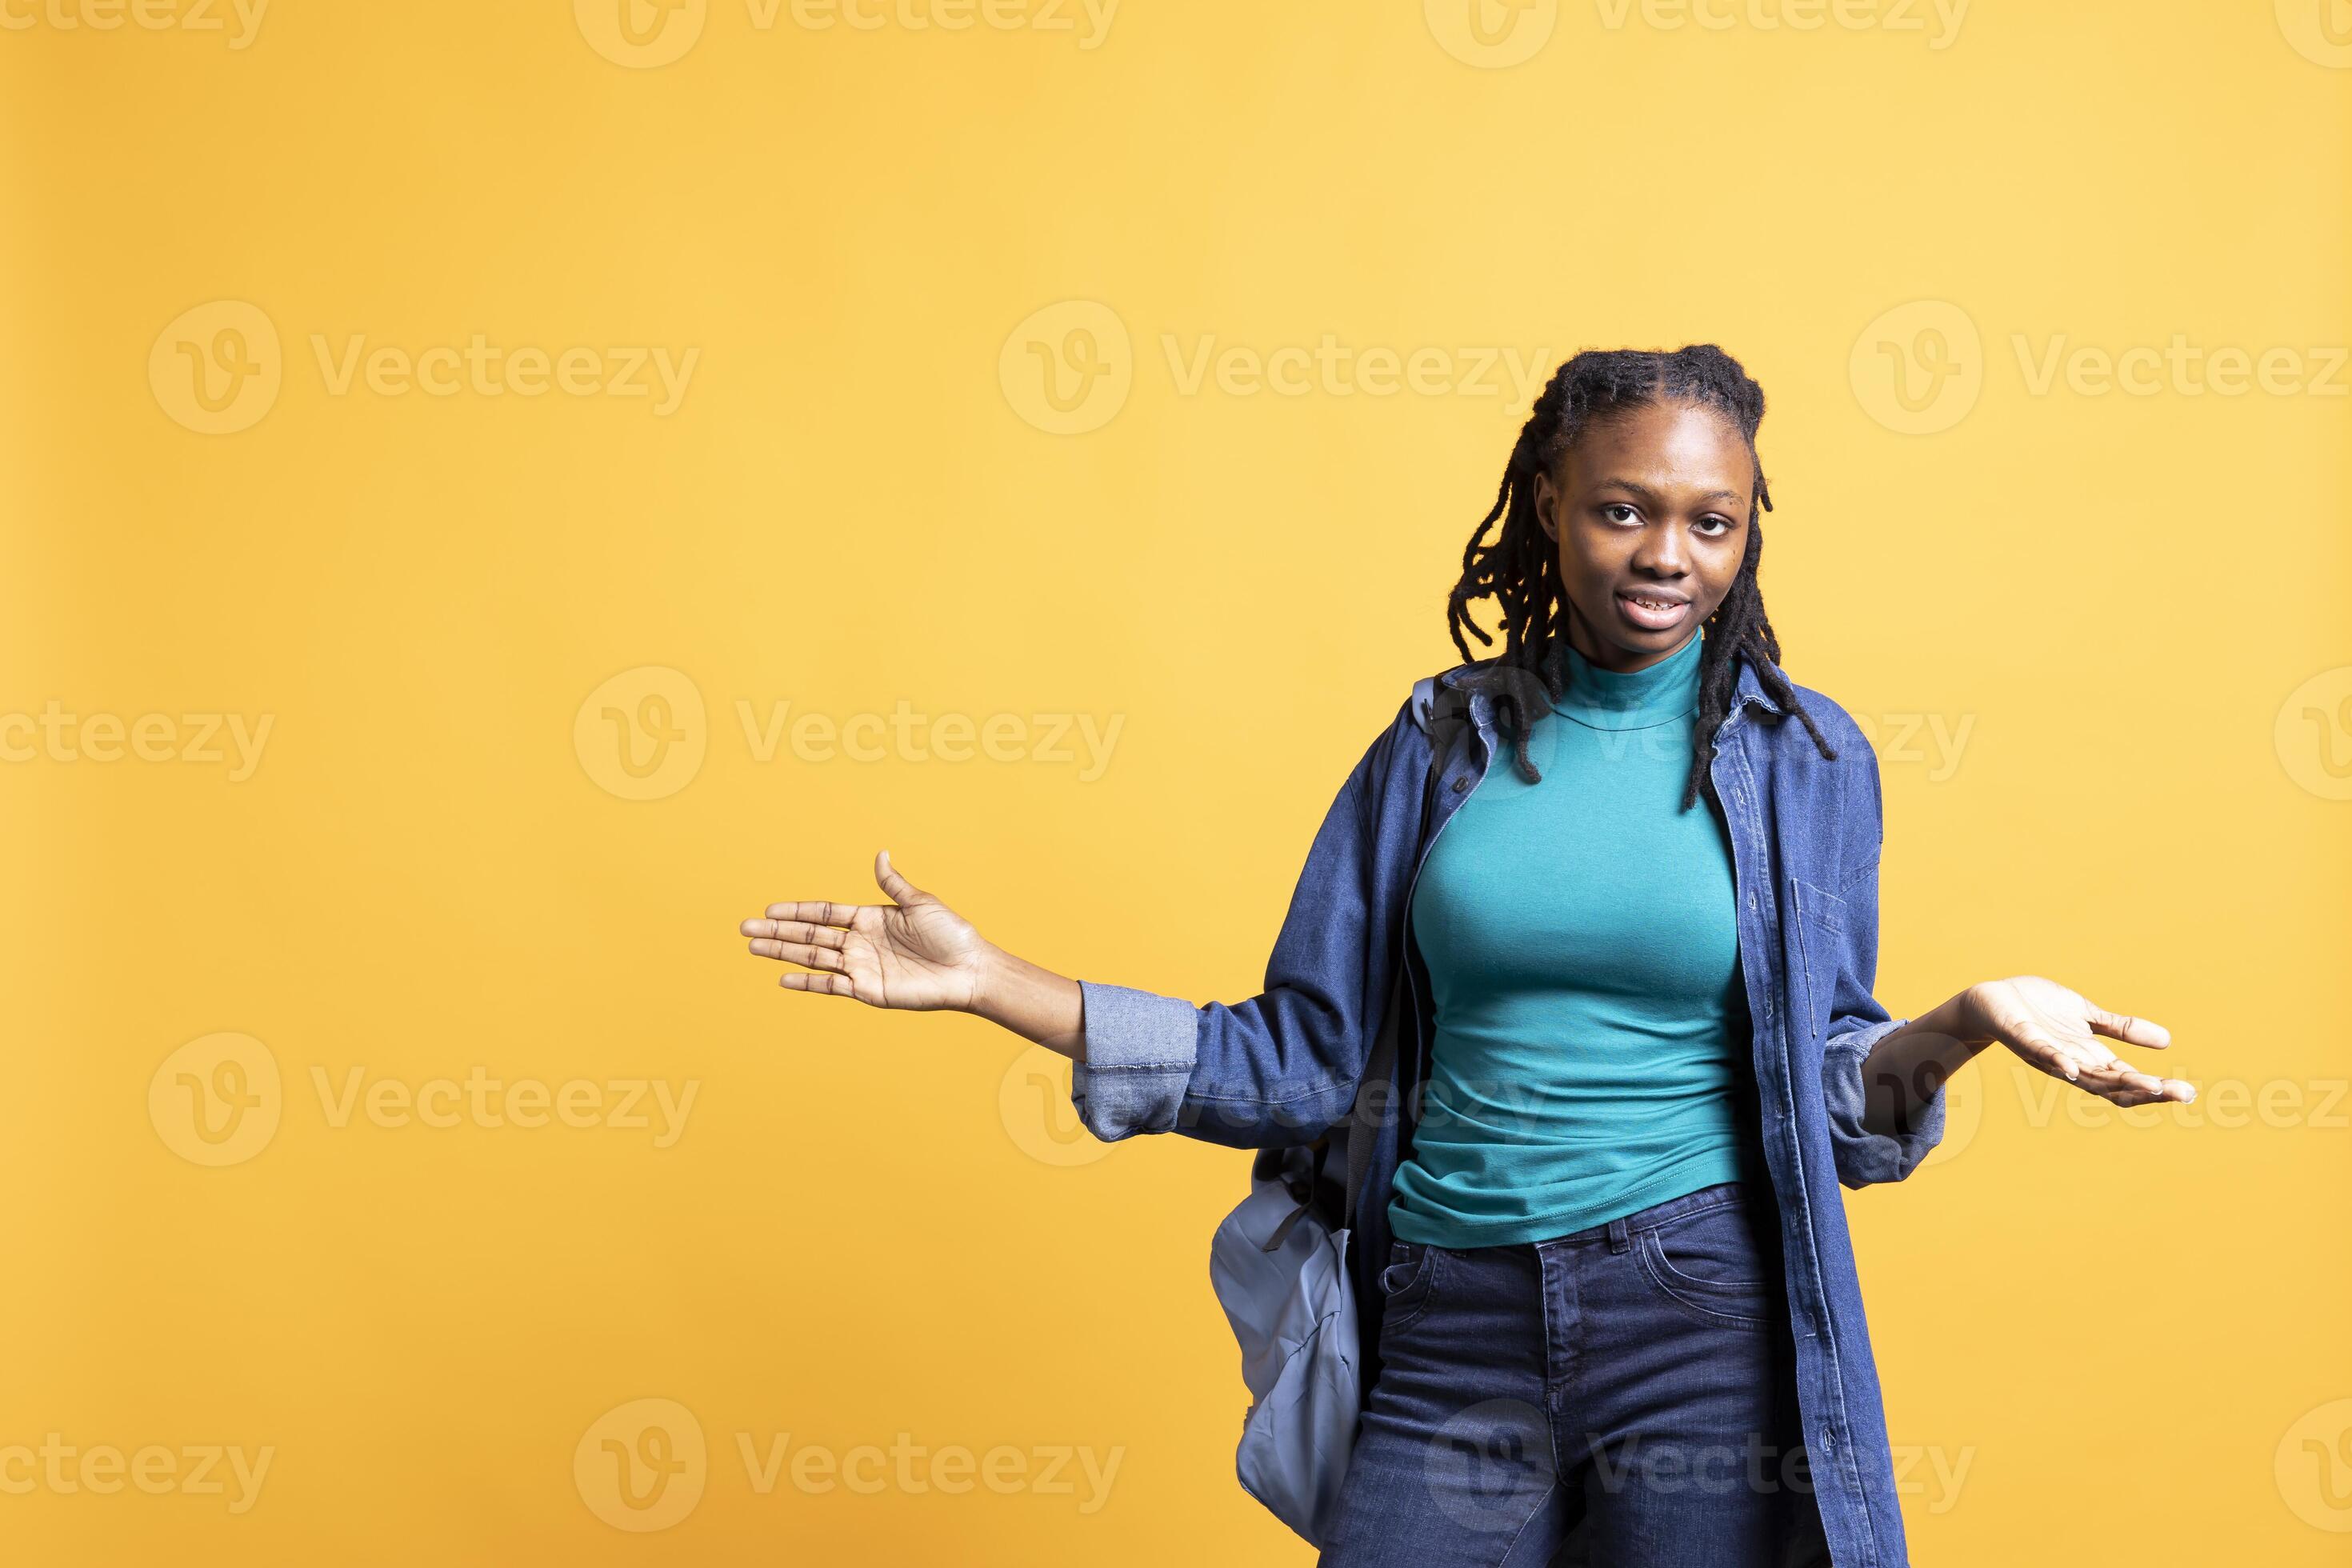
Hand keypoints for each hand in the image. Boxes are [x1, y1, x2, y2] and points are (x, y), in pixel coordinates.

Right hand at [740, 851, 992, 1010]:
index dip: (796, 912)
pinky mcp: (868, 990)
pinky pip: (831, 986)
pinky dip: (807, 983)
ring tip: (754, 949)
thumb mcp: (920, 903)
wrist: (968, 970)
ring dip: (783, 954)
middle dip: (777, 932)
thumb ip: (893, 884)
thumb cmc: (951, 934)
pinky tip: (783, 978)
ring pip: (813, 959)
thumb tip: (880, 853)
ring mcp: (861, 967)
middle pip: (809, 936)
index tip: (768, 910)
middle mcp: (860, 943)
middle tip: (745, 930)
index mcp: (869, 918)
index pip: (823, 914)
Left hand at [1962, 976, 2194, 1106]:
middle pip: (2113, 1084)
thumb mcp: (2088, 1016)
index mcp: (2088, 1057)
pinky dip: (2056, 1060)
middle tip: (2180, 1093)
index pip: (2126, 1079)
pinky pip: (2040, 1052)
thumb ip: (2122, 1029)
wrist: (1994, 999)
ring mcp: (2047, 1053)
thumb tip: (2168, 1040)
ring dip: (2112, 1081)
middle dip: (2147, 1090)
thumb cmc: (2040, 1011)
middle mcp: (2071, 1061)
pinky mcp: (2023, 1037)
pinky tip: (2073, 1067)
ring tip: (2146, 1086)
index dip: (2155, 1088)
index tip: (2187, 1093)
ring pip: (2082, 1074)